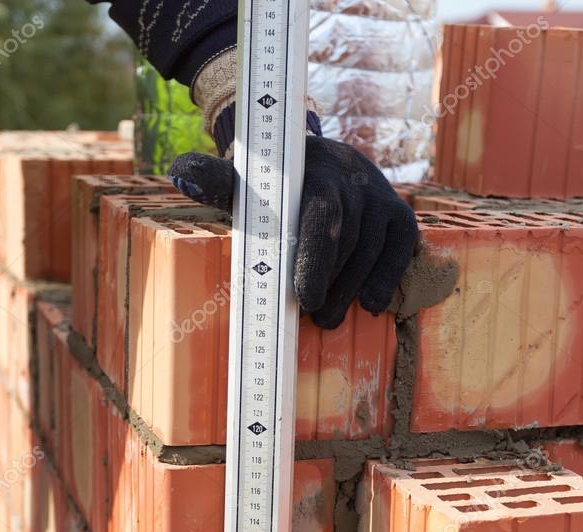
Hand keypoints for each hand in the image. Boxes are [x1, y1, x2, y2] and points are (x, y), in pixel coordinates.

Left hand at [168, 135, 418, 328]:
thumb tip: (182, 170)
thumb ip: (215, 179)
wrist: (317, 160)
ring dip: (351, 289)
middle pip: (347, 241)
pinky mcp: (399, 213)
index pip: (321, 215)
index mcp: (314, 170)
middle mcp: (353, 179)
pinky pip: (400, 249)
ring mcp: (380, 196)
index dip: (314, 257)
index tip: (303, 297)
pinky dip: (386, 278)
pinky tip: (371, 306)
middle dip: (330, 283)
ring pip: (371, 250)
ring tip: (328, 319)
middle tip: (312, 318)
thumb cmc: (273, 181)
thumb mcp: (243, 178)